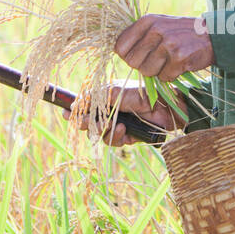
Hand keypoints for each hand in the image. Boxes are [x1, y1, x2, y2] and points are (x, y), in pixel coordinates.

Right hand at [61, 83, 187, 147]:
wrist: (167, 108)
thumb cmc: (144, 94)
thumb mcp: (118, 92)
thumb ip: (98, 97)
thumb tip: (76, 103)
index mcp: (106, 97)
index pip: (85, 104)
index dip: (75, 110)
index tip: (67, 114)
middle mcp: (110, 111)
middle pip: (89, 122)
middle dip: (87, 123)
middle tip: (87, 123)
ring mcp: (118, 123)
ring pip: (100, 135)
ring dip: (103, 131)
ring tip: (112, 125)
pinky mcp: (128, 136)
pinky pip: (113, 142)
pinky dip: (116, 137)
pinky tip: (123, 130)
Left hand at [114, 14, 213, 81]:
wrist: (213, 36)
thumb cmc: (182, 33)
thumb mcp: (159, 25)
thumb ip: (140, 36)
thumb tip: (118, 52)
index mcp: (147, 20)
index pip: (120, 46)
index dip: (127, 56)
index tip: (139, 55)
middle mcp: (156, 30)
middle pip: (132, 62)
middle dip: (143, 66)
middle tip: (158, 60)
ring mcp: (168, 44)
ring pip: (147, 72)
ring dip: (158, 72)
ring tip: (170, 60)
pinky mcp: (179, 58)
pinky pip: (164, 77)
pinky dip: (171, 76)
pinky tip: (180, 65)